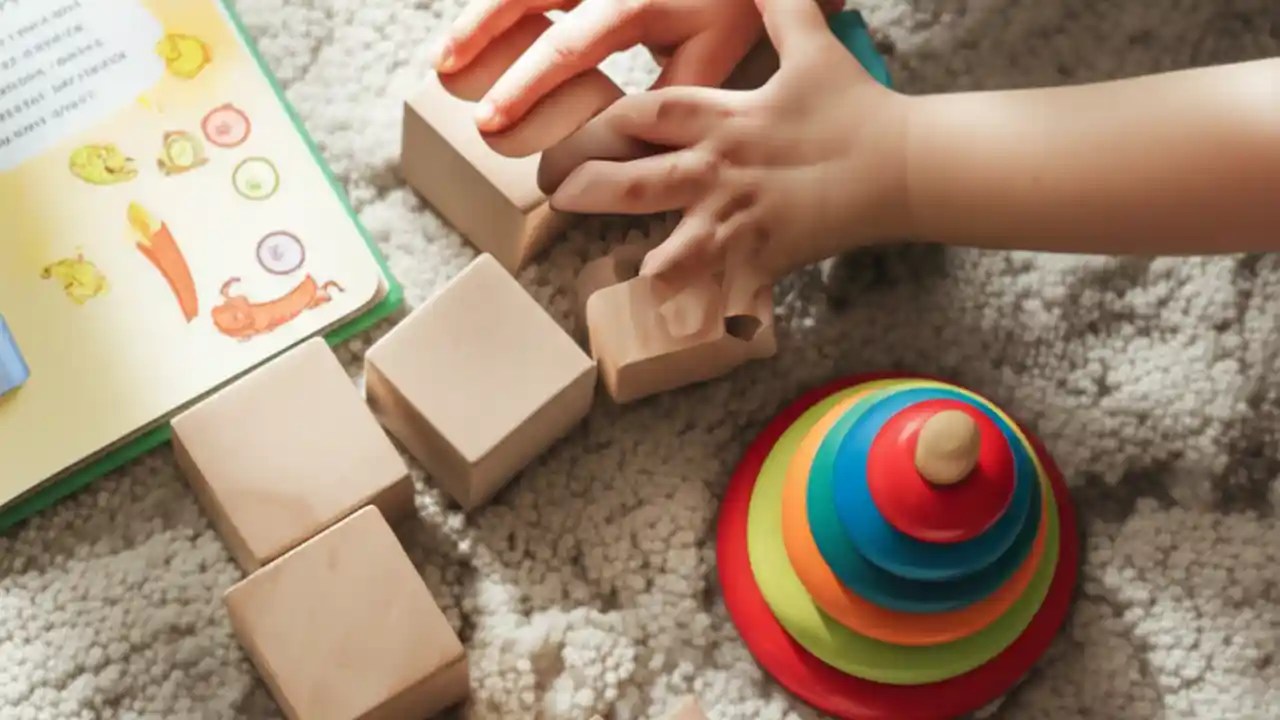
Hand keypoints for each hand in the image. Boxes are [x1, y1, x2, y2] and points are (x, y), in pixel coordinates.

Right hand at [434, 0, 769, 132]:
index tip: (492, 120)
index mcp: (633, 3)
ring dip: (477, 15)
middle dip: (480, 37)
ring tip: (444, 57)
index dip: (525, 84)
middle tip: (447, 79)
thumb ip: (668, 99)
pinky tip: (471, 27)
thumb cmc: (727, 7)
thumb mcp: (712, 56)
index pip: (566, 47)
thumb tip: (626, 150)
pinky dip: (496, 3)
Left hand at [544, 0, 912, 282]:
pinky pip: (726, 291)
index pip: (648, 113)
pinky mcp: (767, 257)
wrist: (906, 167)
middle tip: (556, 194)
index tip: (566, 130)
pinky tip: (677, 324)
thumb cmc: (856, 108)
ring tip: (618, 270)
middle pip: (642, 181)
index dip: (602, 121)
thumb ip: (780, 5)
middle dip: (593, 187)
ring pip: (679, 246)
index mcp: (726, 118)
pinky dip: (704, 308)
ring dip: (645, 259)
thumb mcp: (813, 46)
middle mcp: (723, 169)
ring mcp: (743, 218)